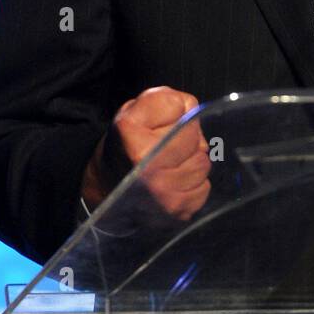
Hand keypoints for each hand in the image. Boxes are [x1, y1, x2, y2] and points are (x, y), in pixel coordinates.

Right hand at [81, 87, 210, 220]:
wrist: (109, 183)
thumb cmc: (126, 144)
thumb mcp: (135, 110)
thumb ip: (166, 100)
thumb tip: (193, 113)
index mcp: (138, 147)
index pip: (188, 119)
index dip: (180, 118)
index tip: (162, 126)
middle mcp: (151, 177)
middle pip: (200, 146)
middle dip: (189, 142)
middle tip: (167, 146)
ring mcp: (165, 200)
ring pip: (203, 167)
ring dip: (192, 162)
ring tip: (170, 163)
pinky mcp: (178, 213)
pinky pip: (204, 189)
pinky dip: (194, 183)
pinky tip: (174, 181)